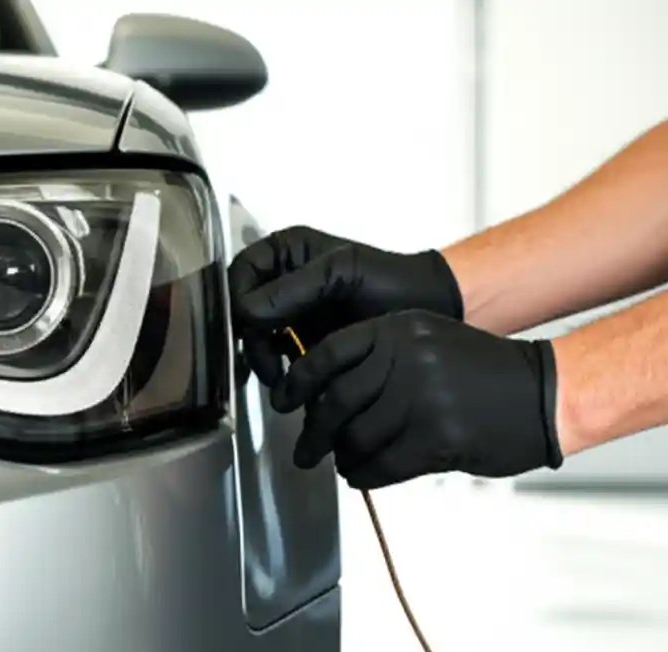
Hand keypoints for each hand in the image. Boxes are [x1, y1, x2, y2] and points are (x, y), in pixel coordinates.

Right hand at [228, 226, 463, 386]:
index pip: (240, 272)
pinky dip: (276, 370)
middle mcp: (281, 280)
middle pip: (241, 309)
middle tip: (270, 366)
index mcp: (286, 251)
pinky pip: (273, 355)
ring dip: (261, 359)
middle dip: (250, 338)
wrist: (429, 314)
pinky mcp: (299, 342)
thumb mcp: (342, 273)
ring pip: (253, 336)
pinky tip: (290, 383)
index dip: (239, 298)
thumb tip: (245, 312)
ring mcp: (289, 313)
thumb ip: (295, 288)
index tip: (254, 326)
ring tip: (280, 381)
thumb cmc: (390, 284)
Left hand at [274, 310, 563, 488]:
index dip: (297, 382)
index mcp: (398, 329)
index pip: (328, 353)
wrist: (541, 393)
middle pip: (335, 401)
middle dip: (313, 432)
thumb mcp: (426, 340)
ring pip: (356, 437)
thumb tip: (319, 392)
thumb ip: (377, 357)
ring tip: (342, 462)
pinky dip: (365, 474)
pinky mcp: (438, 436)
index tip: (281, 401)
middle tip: (304, 450)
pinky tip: (364, 474)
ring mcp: (423, 397)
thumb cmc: (480, 372)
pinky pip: (382, 464)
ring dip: (342, 457)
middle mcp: (407, 358)